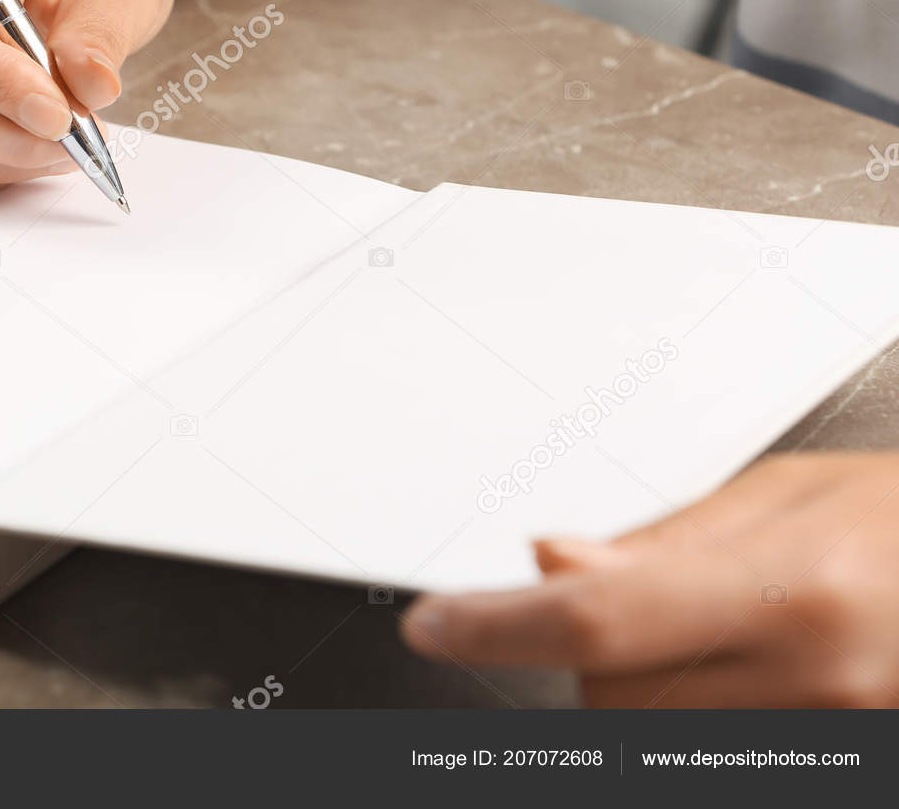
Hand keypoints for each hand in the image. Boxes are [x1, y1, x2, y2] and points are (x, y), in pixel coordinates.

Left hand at [401, 452, 898, 706]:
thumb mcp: (787, 496)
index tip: (433, 622)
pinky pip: (705, 753)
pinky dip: (682, 713)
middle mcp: (811, 686)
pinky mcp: (831, 766)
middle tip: (633, 597)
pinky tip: (722, 674)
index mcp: (791, 595)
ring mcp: (828, 744)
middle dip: (585, 649)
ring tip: (707, 631)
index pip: (593, 622)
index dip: (493, 624)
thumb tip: (547, 563)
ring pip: (642, 738)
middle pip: (607, 696)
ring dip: (632, 691)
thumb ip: (658, 544)